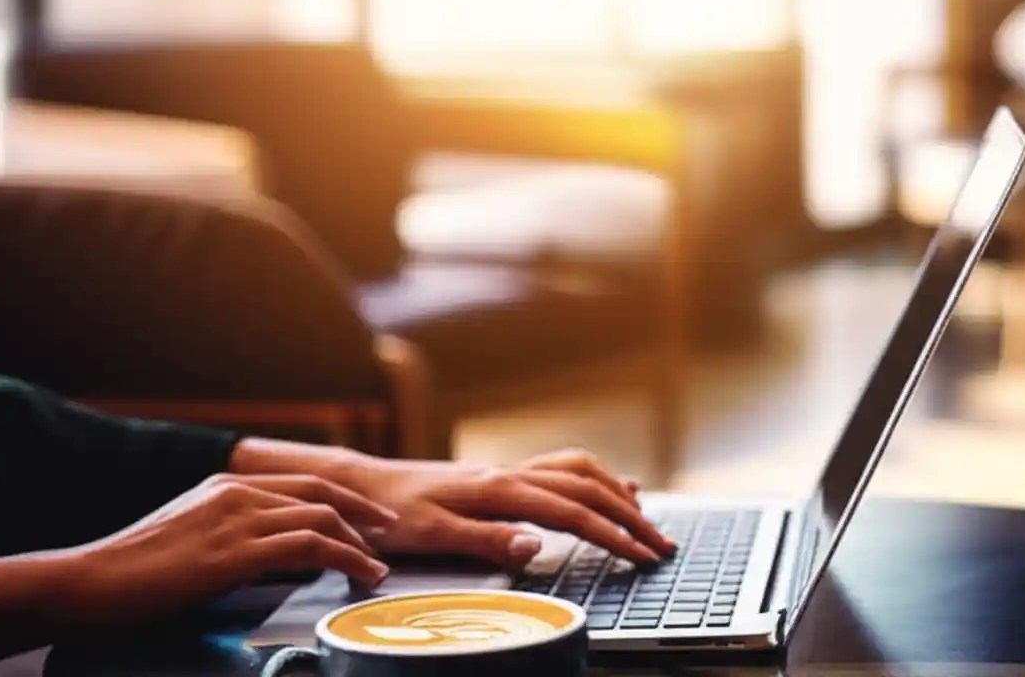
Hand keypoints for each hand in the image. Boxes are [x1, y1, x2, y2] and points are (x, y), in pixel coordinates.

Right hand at [59, 474, 395, 623]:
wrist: (90, 581)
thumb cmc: (133, 570)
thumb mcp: (189, 536)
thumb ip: (230, 533)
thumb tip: (272, 551)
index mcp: (226, 486)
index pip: (302, 482)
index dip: (343, 498)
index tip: (368, 515)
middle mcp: (237, 493)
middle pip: (321, 492)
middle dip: (363, 512)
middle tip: (389, 534)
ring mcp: (237, 519)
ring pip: (321, 518)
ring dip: (358, 544)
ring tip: (378, 568)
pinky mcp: (235, 552)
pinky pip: (309, 546)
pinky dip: (345, 558)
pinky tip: (359, 573)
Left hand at [342, 449, 672, 568]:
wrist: (362, 486)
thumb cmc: (391, 513)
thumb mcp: (432, 534)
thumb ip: (486, 539)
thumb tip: (536, 545)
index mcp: (500, 489)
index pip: (573, 513)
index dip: (612, 536)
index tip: (642, 556)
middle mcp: (510, 474)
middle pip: (589, 489)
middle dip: (631, 517)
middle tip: (662, 545)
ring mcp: (508, 472)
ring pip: (580, 472)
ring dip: (617, 493)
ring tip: (645, 517)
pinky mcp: (502, 477)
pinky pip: (562, 469)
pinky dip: (595, 478)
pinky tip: (610, 485)